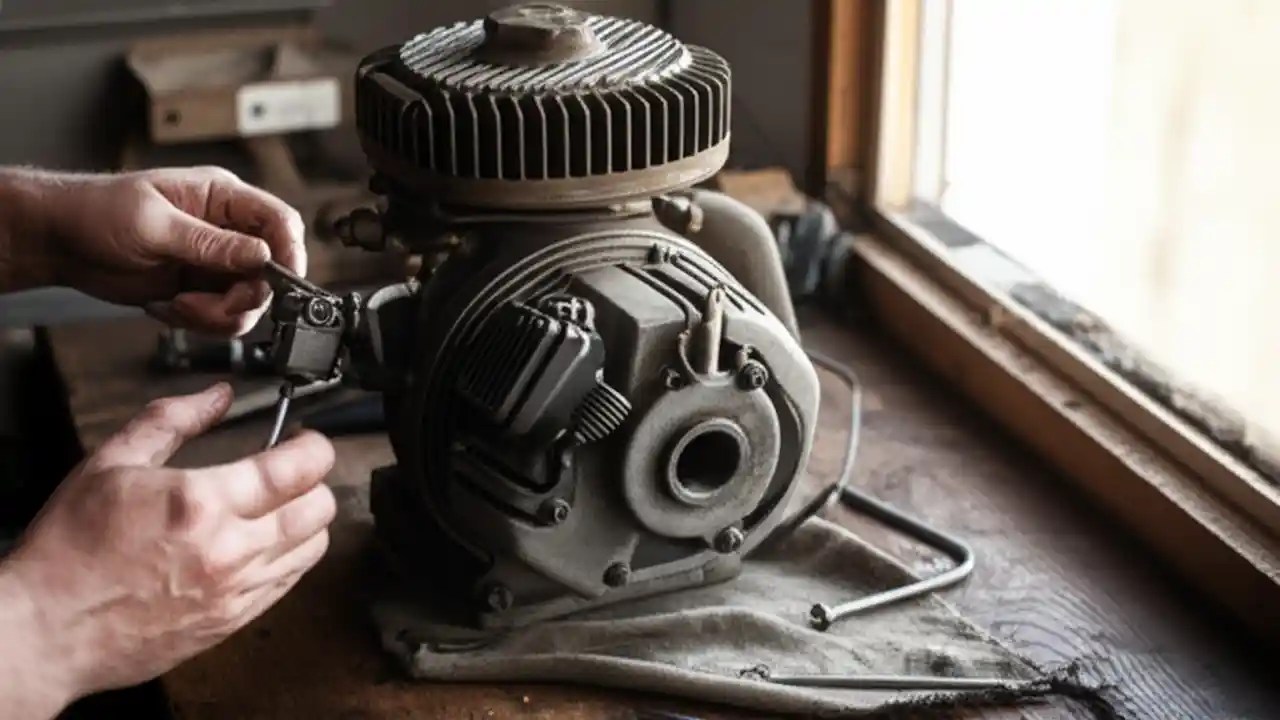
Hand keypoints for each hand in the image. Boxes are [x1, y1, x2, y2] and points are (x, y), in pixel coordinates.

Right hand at [0, 384, 334, 710]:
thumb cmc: (69, 550)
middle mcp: (230, 549)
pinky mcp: (233, 621)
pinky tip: (263, 544)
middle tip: (292, 471)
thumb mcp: (110, 463)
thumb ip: (170, 420)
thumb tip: (216, 395)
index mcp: (202, 502)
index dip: (314, 445)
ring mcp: (236, 590)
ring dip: (307, 520)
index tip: (304, 439)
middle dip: (315, 480)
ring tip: (279, 507)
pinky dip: (290, 557)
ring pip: (314, 547)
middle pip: (320, 507)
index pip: (300, 467)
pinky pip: (290, 583)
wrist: (47, 631)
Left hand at [44, 167, 305, 335]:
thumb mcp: (154, 224)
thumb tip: (261, 254)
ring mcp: (215, 263)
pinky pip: (223, 318)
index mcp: (222, 198)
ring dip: (219, 315)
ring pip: (249, 302)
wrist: (59, 241)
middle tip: (216, 305)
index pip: (280, 221)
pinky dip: (200, 323)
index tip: (283, 282)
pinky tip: (169, 308)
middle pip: (271, 271)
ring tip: (180, 307)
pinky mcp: (200, 290)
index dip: (291, 252)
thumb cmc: (97, 212)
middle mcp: (226, 231)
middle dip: (245, 297)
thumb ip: (211, 243)